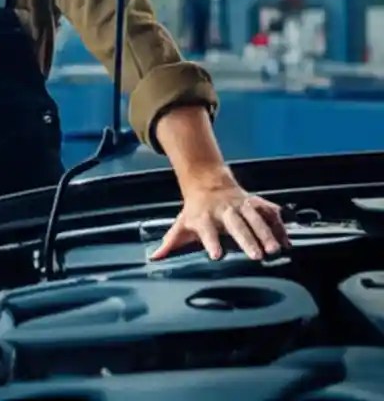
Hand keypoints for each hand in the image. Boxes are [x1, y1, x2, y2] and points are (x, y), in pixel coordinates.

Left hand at [148, 180, 291, 260]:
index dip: (211, 243)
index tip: (216, 255)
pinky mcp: (255, 202)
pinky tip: (288, 239)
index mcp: (204, 218)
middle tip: (258, 256)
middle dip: (248, 239)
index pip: (207, 232)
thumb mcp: (180, 225)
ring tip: (277, 250)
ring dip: (267, 232)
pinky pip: (269, 212)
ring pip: (256, 218)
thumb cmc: (194, 212)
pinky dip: (279, 224)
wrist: (207, 183)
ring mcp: (241, 206)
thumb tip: (154, 258)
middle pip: (236, 226)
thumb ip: (170, 243)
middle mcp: (223, 212)